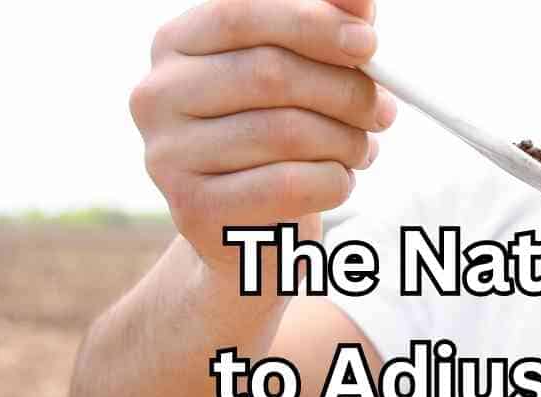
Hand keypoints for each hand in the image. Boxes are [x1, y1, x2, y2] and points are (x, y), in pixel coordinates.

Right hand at [130, 0, 394, 269]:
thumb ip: (323, 28)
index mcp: (177, 44)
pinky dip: (333, 181)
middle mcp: (157, 94)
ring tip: (362, 149)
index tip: (369, 41)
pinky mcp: (195, 209)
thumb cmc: (278, 139)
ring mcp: (168, 155)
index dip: (311, 22)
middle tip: (383, 110)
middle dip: (343, 90)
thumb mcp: (299, 75)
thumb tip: (360, 0)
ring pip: (285, 132)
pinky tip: (339, 181)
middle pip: (268, 73)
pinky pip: (288, 185)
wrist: (249, 229)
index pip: (240, 13)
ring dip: (345, 141)